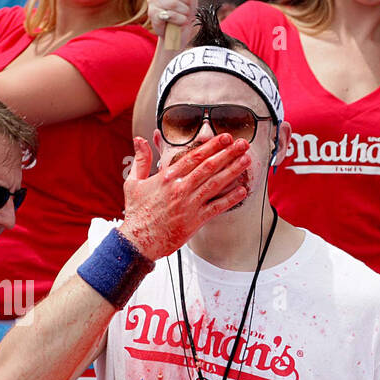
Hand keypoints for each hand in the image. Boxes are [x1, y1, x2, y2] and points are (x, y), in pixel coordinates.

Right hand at [120, 134, 251, 259]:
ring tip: (246, 160)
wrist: (137, 241)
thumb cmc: (137, 212)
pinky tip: (242, 190)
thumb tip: (140, 140)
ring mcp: (189, 204)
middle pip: (209, 167)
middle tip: (242, 144)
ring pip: (215, 184)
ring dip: (233, 171)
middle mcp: (180, 189)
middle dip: (228, 153)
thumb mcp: (134, 182)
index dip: (212, 146)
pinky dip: (230, 199)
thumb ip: (141, 160)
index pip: (194, 157)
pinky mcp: (195, 220)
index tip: (225, 138)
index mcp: (167, 178)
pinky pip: (216, 207)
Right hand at [147, 0, 198, 38]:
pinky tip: (179, 21)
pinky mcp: (152, 15)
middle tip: (188, 4)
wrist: (183, 29)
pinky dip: (180, 19)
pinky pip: (169, 14)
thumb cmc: (186, 6)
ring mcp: (152, 2)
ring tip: (184, 13)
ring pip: (172, 2)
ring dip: (184, 10)